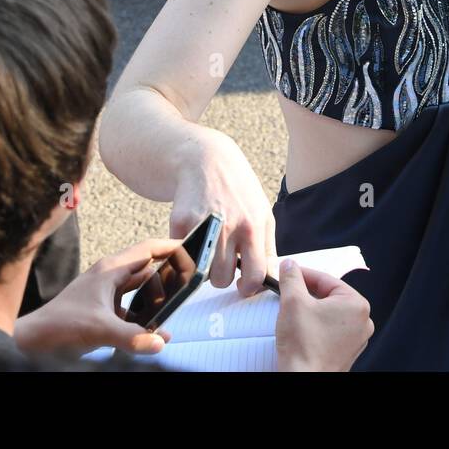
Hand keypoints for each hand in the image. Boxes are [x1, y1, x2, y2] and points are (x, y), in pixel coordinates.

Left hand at [14, 239, 180, 355]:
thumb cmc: (59, 326)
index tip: (192, 246)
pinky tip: (156, 333)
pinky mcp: (103, 311)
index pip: (148, 250)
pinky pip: (131, 311)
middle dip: (170, 275)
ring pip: (140, 292)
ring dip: (158, 300)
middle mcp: (110, 278)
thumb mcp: (99, 329)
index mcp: (110, 270)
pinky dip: (145, 319)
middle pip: (148, 269)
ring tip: (176, 308)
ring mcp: (106, 295)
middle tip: (190, 281)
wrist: (33, 342)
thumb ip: (132, 336)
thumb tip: (160, 341)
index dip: (171, 246)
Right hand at [170, 128, 276, 296]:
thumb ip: (267, 247)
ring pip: (201, 273)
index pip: (255, 273)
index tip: (243, 286)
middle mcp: (229, 226)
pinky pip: (182, 254)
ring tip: (210, 252)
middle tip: (223, 262)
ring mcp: (202, 224)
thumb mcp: (263, 213)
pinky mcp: (180, 221)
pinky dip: (186, 252)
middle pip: (222, 278)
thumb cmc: (239, 191)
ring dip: (204, 268)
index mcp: (253, 226)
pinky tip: (195, 237)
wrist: (207, 161)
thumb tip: (269, 279)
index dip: (249, 287)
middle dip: (222, 276)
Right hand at [274, 260, 372, 371]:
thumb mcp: (293, 301)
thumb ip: (292, 278)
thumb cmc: (303, 345)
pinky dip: (315, 326)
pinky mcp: (345, 353)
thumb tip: (290, 266)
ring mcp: (356, 339)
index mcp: (357, 304)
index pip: (326, 280)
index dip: (303, 274)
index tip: (288, 273)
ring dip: (310, 309)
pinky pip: (330, 331)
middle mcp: (362, 321)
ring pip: (329, 314)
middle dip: (307, 293)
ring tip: (292, 310)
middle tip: (288, 292)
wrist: (304, 380)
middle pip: (329, 296)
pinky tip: (301, 328)